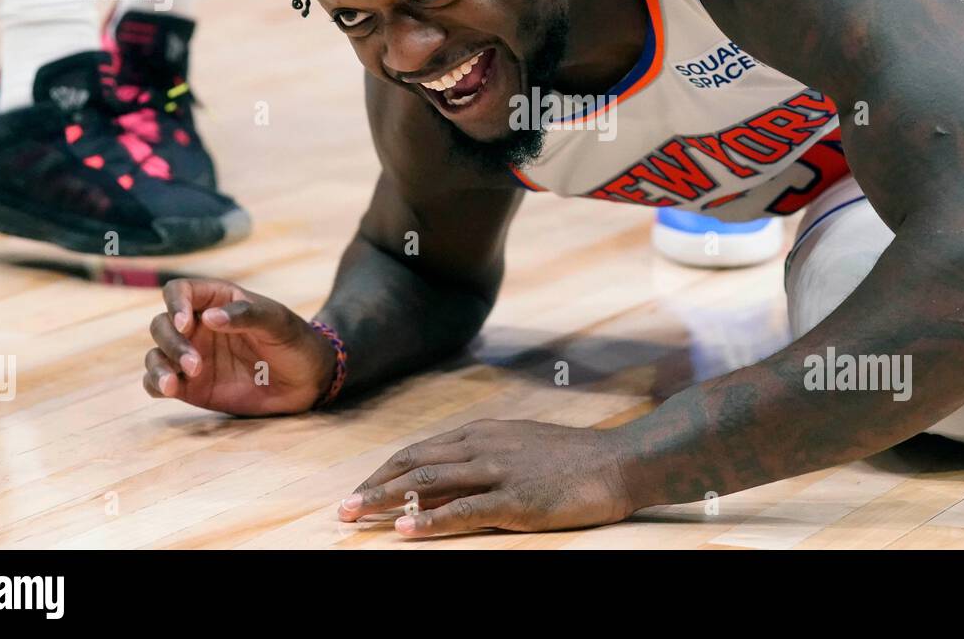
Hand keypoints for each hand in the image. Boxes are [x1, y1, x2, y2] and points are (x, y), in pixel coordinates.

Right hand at [143, 278, 335, 415]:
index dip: (175, 304)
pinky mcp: (191, 385)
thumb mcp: (278, 324)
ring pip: (156, 353)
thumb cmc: (295, 342)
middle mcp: (198, 326)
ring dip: (159, 366)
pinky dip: (156, 384)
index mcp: (217, 300)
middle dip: (171, 342)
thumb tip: (207, 318)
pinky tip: (169, 390)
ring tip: (174, 384)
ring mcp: (193, 356)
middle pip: (162, 324)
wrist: (308, 381)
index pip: (180, 291)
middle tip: (195, 364)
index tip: (185, 324)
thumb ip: (246, 316)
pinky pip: (159, 382)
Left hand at [339, 419, 634, 535]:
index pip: (420, 450)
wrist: (620, 461)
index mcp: (484, 432)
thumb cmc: (574, 457)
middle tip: (344, 510)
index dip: (386, 471)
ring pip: (429, 483)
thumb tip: (447, 474)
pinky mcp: (517, 500)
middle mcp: (484, 446)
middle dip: (375, 486)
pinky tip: (405, 532)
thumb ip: (484, 455)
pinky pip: (464, 511)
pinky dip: (430, 521)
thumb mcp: (522, 444)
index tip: (362, 489)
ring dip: (387, 501)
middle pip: (414, 464)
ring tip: (357, 517)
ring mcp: (499, 472)